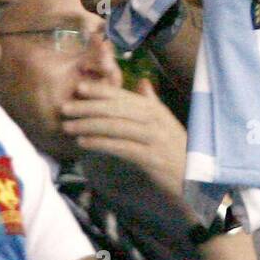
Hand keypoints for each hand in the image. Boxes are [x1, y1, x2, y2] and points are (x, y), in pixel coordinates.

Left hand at [61, 77, 187, 198]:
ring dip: (89, 125)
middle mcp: (155, 121)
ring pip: (117, 127)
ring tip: (68, 127)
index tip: (79, 89)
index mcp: (156, 109)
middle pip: (117, 109)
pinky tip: (84, 142)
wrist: (194, 178)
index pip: (124, 96)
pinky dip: (101, 143)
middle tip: (65, 108)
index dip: (101, 91)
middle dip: (88, 107)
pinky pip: (121, 147)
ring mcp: (154, 139)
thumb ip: (152, 102)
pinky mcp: (151, 158)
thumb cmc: (176, 150)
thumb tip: (141, 82)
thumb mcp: (166, 122)